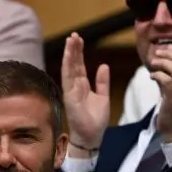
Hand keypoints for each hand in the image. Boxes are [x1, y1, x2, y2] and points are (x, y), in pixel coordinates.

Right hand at [60, 33, 109, 149]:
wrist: (92, 136)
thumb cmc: (96, 120)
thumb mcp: (103, 97)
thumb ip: (102, 82)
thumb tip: (103, 65)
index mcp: (82, 86)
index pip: (79, 66)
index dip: (79, 53)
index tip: (80, 39)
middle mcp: (74, 86)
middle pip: (73, 64)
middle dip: (74, 49)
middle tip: (74, 35)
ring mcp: (71, 90)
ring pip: (69, 68)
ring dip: (69, 54)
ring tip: (71, 39)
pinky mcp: (69, 95)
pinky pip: (67, 77)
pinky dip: (68, 65)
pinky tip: (69, 54)